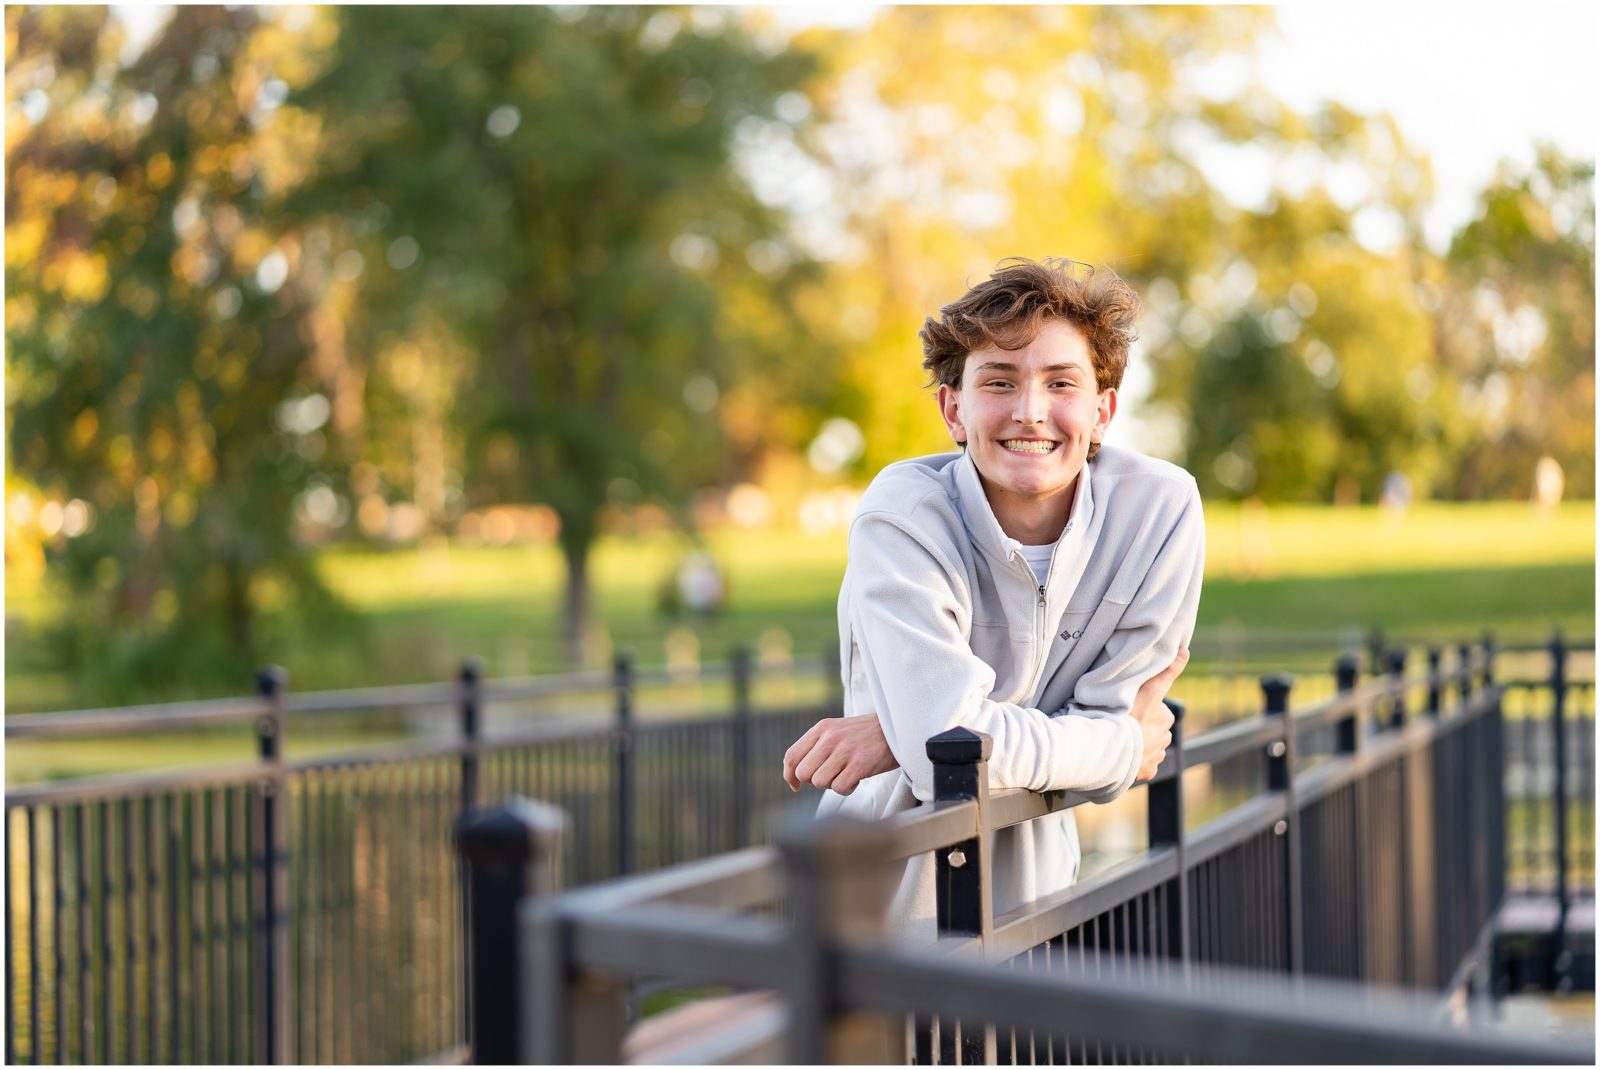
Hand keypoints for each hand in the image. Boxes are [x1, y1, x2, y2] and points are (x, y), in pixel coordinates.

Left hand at [782, 714, 899, 794]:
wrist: (897, 728)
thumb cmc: (864, 736)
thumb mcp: (836, 731)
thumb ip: (815, 747)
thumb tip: (793, 776)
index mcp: (821, 728)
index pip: (791, 756)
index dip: (789, 775)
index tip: (795, 785)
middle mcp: (830, 737)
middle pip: (804, 773)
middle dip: (816, 780)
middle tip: (833, 774)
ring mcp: (845, 749)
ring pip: (820, 782)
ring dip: (833, 784)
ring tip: (847, 774)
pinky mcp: (860, 763)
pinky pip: (839, 788)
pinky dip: (847, 789)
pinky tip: (857, 779)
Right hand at [1131, 647, 1188, 781]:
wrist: (1109, 750)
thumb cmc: (1125, 716)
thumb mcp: (1147, 689)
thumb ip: (1167, 671)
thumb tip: (1185, 651)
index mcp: (1164, 716)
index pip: (1157, 707)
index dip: (1143, 705)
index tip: (1132, 707)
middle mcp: (1164, 736)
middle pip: (1154, 727)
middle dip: (1142, 724)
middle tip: (1121, 720)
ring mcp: (1156, 755)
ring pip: (1149, 745)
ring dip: (1139, 742)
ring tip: (1120, 738)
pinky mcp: (1148, 771)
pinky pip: (1143, 765)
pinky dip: (1136, 761)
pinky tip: (1124, 755)